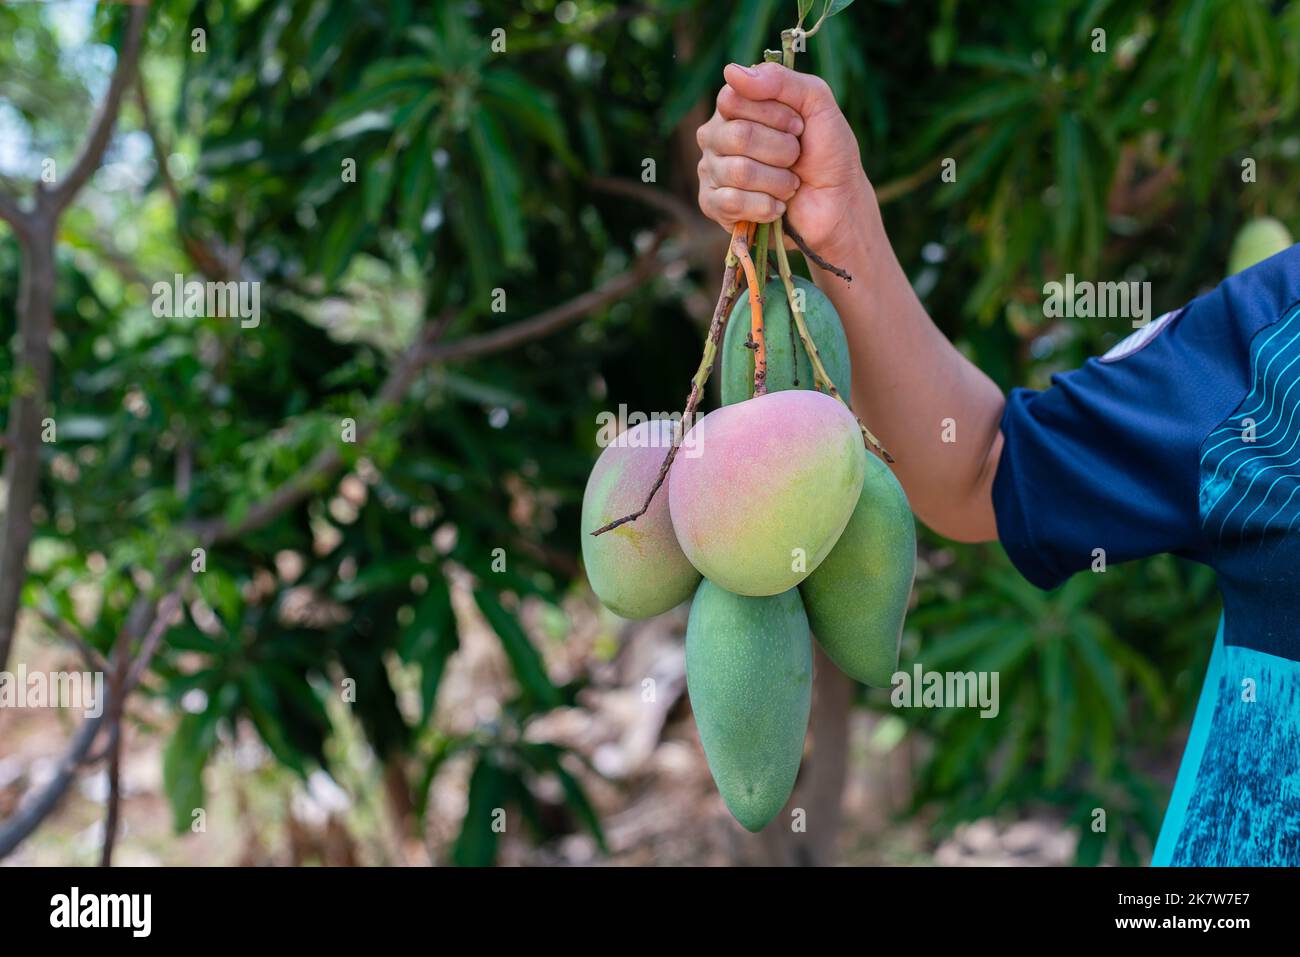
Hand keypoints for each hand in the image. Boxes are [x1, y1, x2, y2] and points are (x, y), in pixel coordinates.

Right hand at [696, 61, 872, 259]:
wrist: (837, 203)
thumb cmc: (827, 151)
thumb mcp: (816, 102)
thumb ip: (781, 80)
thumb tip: (730, 71)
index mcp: (735, 107)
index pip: (733, 99)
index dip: (774, 114)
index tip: (798, 126)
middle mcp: (717, 136)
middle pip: (738, 136)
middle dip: (781, 150)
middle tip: (796, 157)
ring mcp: (712, 171)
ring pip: (739, 172)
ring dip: (779, 181)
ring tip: (790, 184)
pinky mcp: (714, 206)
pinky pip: (731, 202)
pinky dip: (766, 206)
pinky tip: (777, 206)